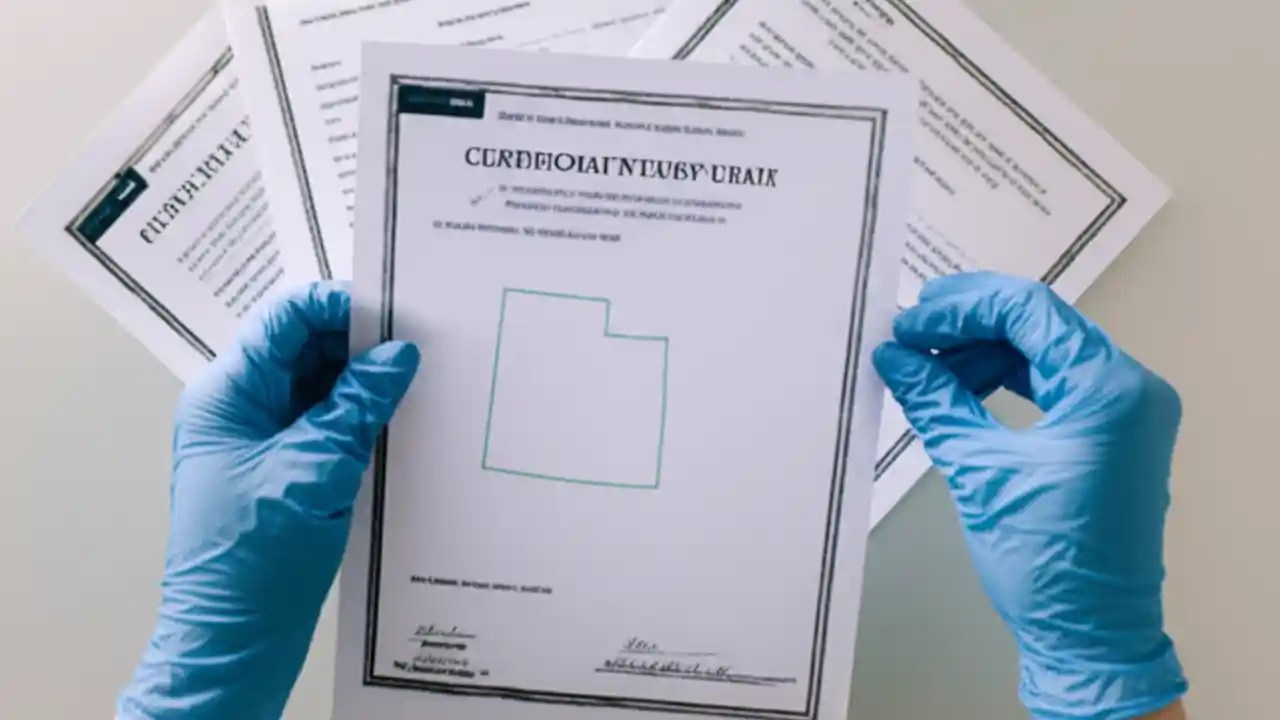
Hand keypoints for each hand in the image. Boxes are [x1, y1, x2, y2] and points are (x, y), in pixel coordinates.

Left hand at [116, 283, 420, 719]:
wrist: (235, 640)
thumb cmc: (253, 561)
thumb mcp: (313, 471)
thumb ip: (357, 405)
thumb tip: (399, 354)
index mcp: (228, 395)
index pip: (284, 320)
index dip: (337, 305)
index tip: (396, 308)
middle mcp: (243, 407)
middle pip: (306, 347)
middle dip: (361, 341)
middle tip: (423, 342)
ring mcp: (265, 438)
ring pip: (322, 384)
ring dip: (367, 380)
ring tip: (421, 378)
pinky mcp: (289, 467)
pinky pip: (330, 422)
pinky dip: (363, 415)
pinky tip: (403, 417)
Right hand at [874, 272, 1186, 718]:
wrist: (1089, 634)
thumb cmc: (1052, 567)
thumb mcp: (978, 473)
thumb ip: (936, 402)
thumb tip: (896, 358)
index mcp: (1110, 392)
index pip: (1029, 312)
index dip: (961, 309)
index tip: (911, 323)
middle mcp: (1128, 390)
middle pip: (1038, 324)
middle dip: (968, 326)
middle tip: (910, 337)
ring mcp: (1124, 411)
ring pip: (1042, 350)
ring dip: (982, 352)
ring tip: (926, 368)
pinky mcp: (1111, 431)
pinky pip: (1053, 383)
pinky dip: (1005, 379)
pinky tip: (960, 387)